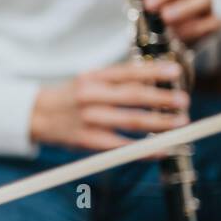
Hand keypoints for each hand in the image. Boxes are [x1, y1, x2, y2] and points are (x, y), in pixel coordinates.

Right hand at [30, 59, 189, 151]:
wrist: (36, 116)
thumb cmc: (71, 96)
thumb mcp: (88, 79)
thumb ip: (117, 78)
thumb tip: (156, 77)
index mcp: (93, 78)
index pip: (127, 72)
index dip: (153, 71)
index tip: (175, 71)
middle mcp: (91, 97)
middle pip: (132, 96)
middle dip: (161, 98)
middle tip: (183, 101)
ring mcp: (90, 120)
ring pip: (131, 121)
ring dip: (160, 123)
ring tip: (181, 123)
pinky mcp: (89, 141)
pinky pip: (122, 147)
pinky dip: (145, 149)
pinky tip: (163, 149)